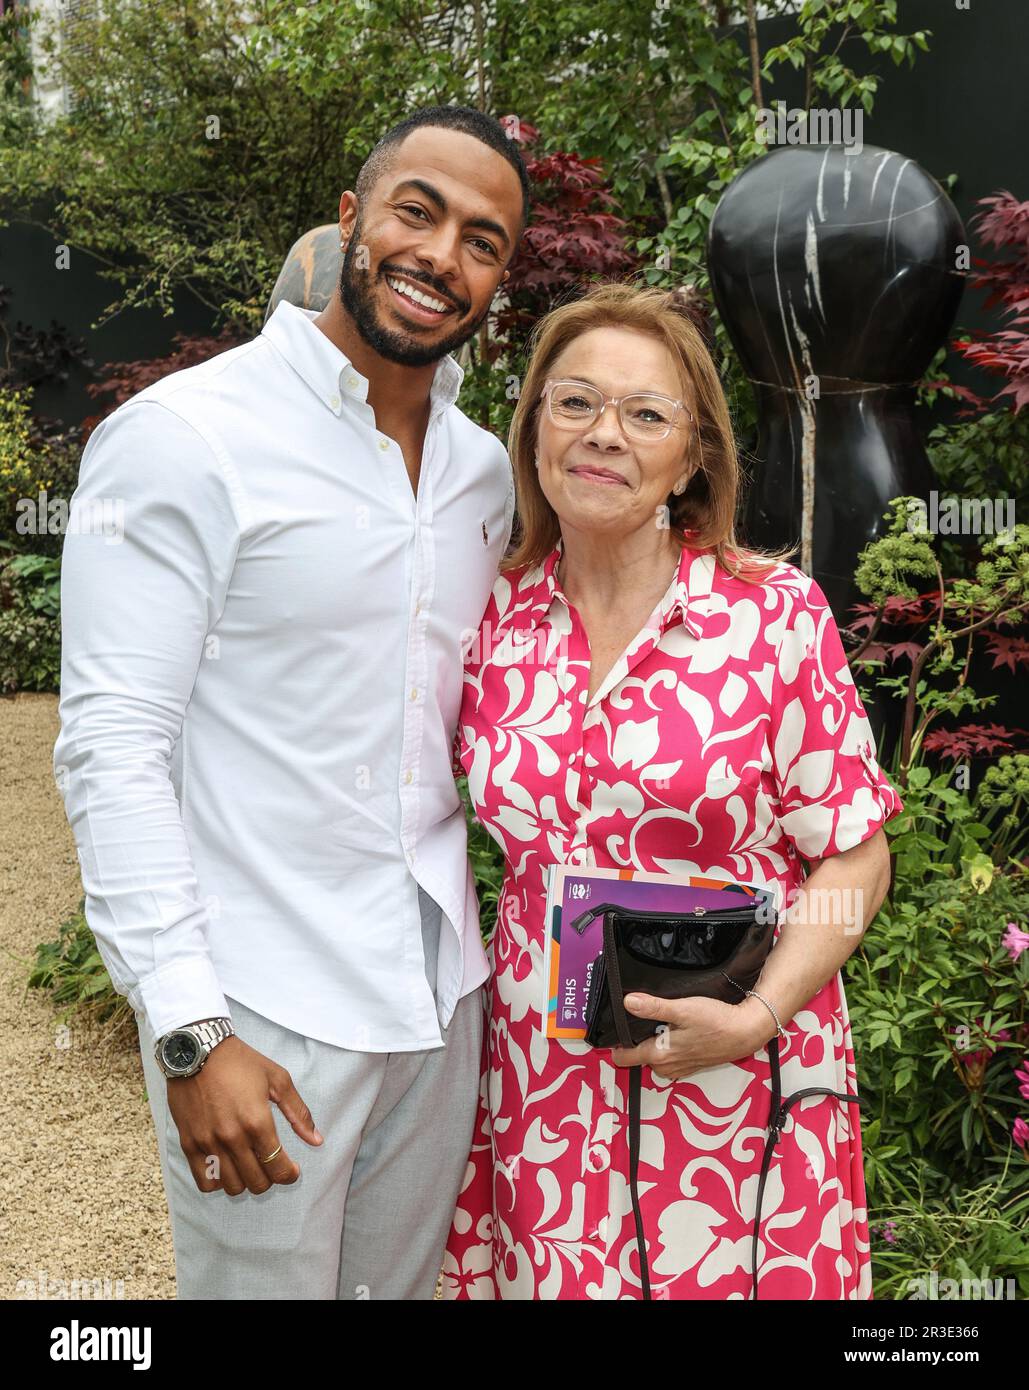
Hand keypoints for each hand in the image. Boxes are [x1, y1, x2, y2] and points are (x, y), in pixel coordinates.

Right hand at [165, 1036, 322, 1194]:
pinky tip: (227, 1168)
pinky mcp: (189, 1144)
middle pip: (257, 1182)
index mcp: (257, 1121)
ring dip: (246, 1182)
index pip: (278, 1167)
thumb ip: (299, 1113)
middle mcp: (232, 1137)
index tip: (292, 1170)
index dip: (289, 1174)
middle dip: (270, 1178)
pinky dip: (218, 1182)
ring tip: (249, 1166)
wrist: (197, 1051)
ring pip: (232, 1187)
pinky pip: (205, 1182)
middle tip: (271, 1164)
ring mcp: (208, 1143)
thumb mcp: (278, 1079)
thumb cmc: (240, 1062)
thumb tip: (317, 1140)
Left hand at [608, 994, 771, 1079]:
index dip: (614, 1043)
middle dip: (634, 1040)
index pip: (623, 1057)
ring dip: (652, 1043)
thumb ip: (654, 1007)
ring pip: (653, 1057)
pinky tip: (675, 1030)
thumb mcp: (682, 1009)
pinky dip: (666, 1047)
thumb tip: (628, 1002)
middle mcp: (666, 1067)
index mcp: (659, 1055)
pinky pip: (669, 1058)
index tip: (612, 1028)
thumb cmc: (717, 1021)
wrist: (746, 1032)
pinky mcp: (690, 1065)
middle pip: (637, 1056)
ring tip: (658, 1022)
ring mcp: (679, 1068)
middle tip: (638, 1018)